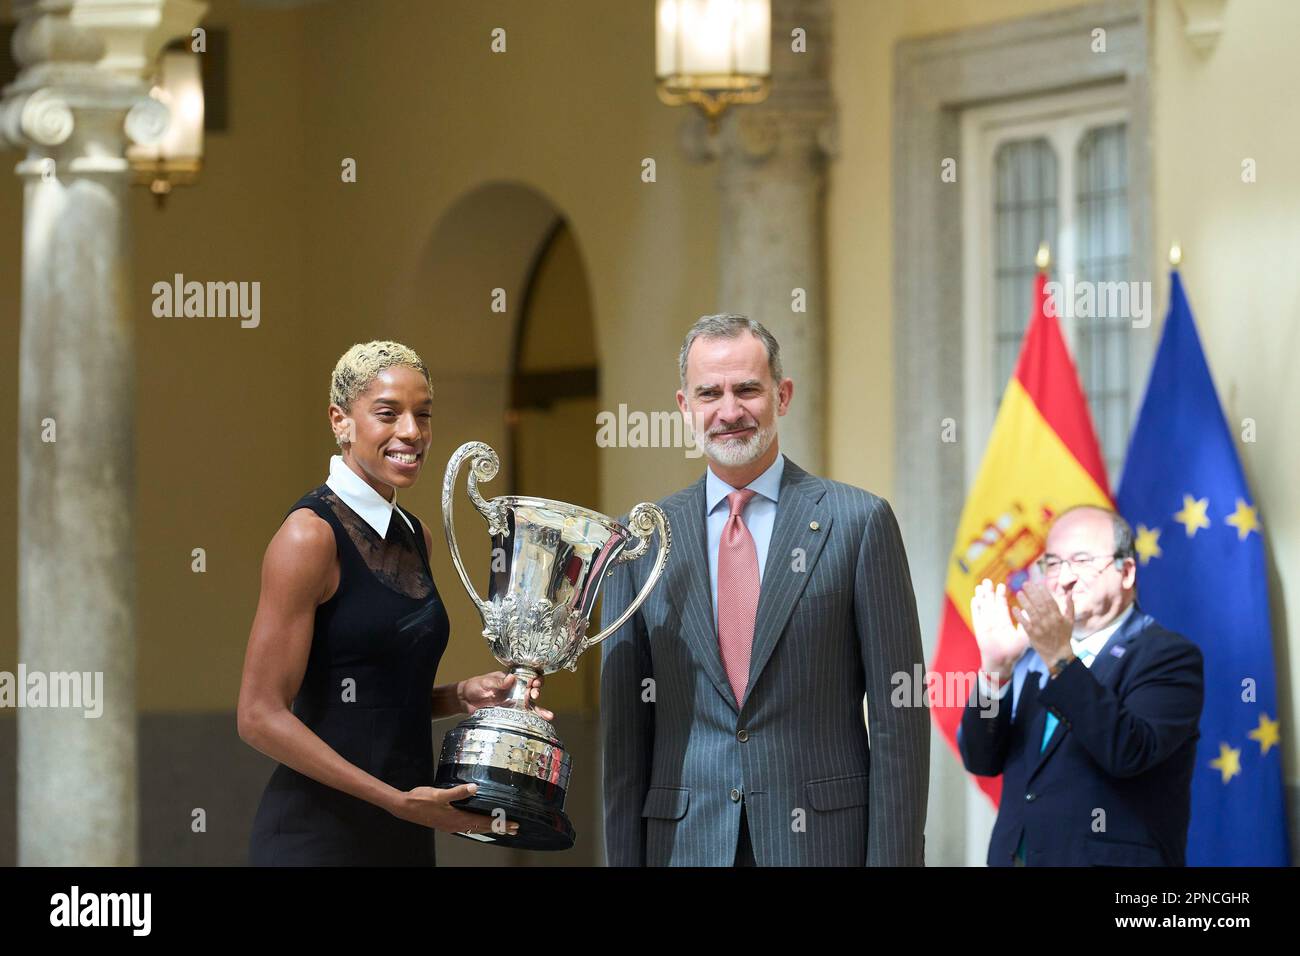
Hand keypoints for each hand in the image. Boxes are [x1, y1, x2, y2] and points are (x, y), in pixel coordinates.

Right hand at [390, 783, 520, 836]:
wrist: (405, 807)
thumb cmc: (421, 800)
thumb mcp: (440, 794)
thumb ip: (458, 792)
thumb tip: (475, 788)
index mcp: (457, 819)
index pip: (484, 823)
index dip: (500, 823)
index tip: (514, 825)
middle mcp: (456, 825)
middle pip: (483, 828)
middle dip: (500, 828)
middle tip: (515, 829)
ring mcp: (451, 825)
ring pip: (476, 828)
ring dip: (490, 827)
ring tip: (502, 827)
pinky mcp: (446, 822)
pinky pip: (467, 826)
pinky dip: (478, 825)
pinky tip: (478, 823)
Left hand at [459, 672, 552, 720]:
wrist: (465, 700)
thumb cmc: (475, 686)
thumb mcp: (486, 682)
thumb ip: (498, 682)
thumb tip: (511, 678)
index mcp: (511, 679)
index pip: (528, 675)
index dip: (534, 677)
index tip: (533, 681)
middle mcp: (516, 690)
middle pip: (532, 689)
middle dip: (536, 690)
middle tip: (533, 692)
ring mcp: (514, 702)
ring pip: (532, 704)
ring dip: (541, 708)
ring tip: (548, 714)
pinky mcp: (511, 712)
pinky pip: (525, 715)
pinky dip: (535, 717)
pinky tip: (545, 720)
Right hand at [970, 579, 1029, 684]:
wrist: (1003, 662)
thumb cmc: (1015, 651)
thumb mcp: (1023, 636)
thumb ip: (1026, 622)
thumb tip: (1029, 610)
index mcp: (1004, 622)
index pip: (1001, 606)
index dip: (1001, 595)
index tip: (1001, 585)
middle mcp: (994, 622)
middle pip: (990, 604)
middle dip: (989, 592)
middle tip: (988, 581)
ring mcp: (986, 624)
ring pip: (982, 607)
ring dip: (981, 597)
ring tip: (979, 586)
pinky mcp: (980, 628)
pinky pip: (977, 616)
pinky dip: (976, 608)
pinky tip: (975, 599)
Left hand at [1014, 581, 1074, 670]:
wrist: (1058, 655)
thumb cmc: (1064, 636)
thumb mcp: (1070, 621)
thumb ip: (1070, 606)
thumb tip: (1069, 592)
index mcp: (1058, 617)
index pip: (1050, 601)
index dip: (1044, 592)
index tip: (1038, 583)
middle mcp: (1049, 621)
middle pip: (1040, 604)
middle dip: (1032, 593)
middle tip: (1025, 584)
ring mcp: (1040, 628)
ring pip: (1031, 612)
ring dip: (1025, 601)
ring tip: (1019, 592)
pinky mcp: (1032, 634)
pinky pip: (1024, 623)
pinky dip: (1019, 616)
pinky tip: (1014, 608)